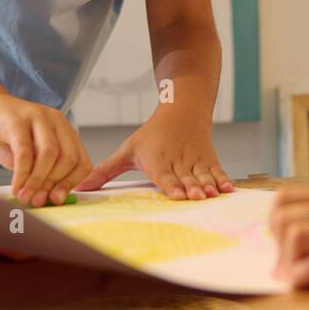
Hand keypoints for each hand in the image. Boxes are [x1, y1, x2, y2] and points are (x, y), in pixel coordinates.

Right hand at [0, 91, 91, 206]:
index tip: (55, 199)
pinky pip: (24, 152)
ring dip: (38, 181)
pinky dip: (22, 174)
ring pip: (49, 154)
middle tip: (37, 201)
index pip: (82, 161)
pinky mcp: (17, 120)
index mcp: (66, 131)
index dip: (71, 184)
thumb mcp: (30, 158)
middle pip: (68, 158)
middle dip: (53, 184)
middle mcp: (57, 121)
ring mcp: (38, 117)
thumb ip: (41, 174)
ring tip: (26, 197)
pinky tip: (15, 187)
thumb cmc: (7, 136)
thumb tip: (48, 198)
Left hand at [75, 110, 232, 198]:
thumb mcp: (127, 150)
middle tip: (197, 198)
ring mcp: (195, 160)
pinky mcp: (209, 160)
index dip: (171, 185)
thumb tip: (80, 188)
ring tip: (213, 196)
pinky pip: (217, 171)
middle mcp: (178, 160)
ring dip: (208, 186)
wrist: (182, 111)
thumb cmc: (152, 135)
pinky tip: (228, 191)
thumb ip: (105, 171)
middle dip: (191, 188)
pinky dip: (223, 180)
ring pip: (202, 175)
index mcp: (158, 159)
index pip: (165, 175)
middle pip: (185, 177)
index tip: (178, 196)